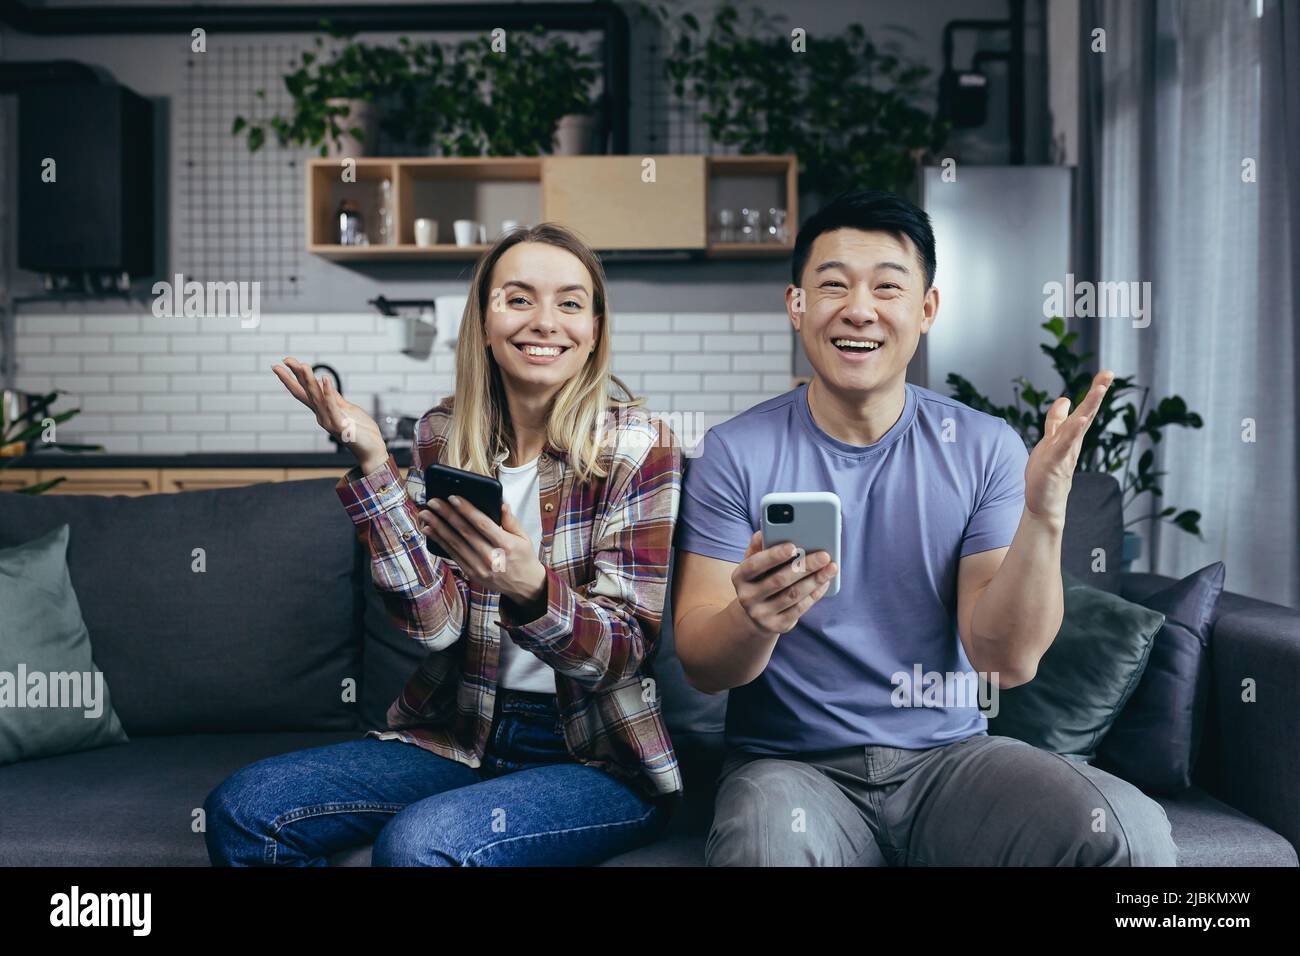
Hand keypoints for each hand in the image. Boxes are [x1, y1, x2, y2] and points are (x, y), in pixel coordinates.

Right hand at [272, 356, 386, 470]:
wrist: (372, 450)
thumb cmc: (361, 431)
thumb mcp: (346, 409)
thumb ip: (334, 397)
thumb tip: (323, 382)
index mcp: (323, 411)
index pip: (304, 392)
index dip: (293, 377)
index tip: (281, 363)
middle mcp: (322, 416)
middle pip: (306, 393)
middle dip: (295, 376)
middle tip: (284, 360)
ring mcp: (329, 421)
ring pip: (317, 397)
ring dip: (309, 381)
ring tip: (303, 365)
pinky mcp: (340, 425)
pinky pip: (332, 406)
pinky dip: (328, 392)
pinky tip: (325, 379)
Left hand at [417, 496, 546, 610]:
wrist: (524, 586)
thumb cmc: (523, 557)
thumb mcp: (524, 537)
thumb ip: (511, 521)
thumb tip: (501, 504)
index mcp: (506, 545)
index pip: (482, 524)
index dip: (466, 510)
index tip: (453, 497)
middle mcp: (491, 556)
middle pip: (464, 532)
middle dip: (446, 515)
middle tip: (433, 502)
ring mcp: (479, 567)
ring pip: (455, 543)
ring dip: (438, 527)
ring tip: (425, 514)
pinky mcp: (471, 573)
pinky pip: (453, 555)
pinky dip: (439, 541)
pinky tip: (429, 530)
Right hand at [731, 531, 837, 638]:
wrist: (754, 616)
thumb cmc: (758, 580)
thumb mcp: (753, 564)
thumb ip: (758, 548)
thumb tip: (763, 531)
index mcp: (739, 577)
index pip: (754, 565)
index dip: (773, 556)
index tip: (793, 546)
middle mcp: (747, 597)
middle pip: (779, 580)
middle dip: (804, 566)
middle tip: (824, 555)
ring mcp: (761, 614)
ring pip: (792, 595)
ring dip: (814, 580)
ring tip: (831, 567)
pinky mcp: (776, 626)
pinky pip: (799, 609)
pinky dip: (814, 595)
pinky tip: (824, 583)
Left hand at [1023, 369, 1114, 529]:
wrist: (1045, 505)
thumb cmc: (1047, 474)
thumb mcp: (1050, 441)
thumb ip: (1056, 421)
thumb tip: (1064, 399)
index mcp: (1071, 435)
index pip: (1084, 409)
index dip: (1094, 391)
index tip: (1106, 373)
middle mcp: (1072, 442)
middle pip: (1086, 413)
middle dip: (1096, 393)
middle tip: (1109, 373)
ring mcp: (1065, 452)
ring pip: (1078, 426)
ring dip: (1089, 407)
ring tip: (1099, 389)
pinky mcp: (1055, 463)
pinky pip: (1065, 445)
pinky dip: (1074, 432)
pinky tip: (1082, 419)